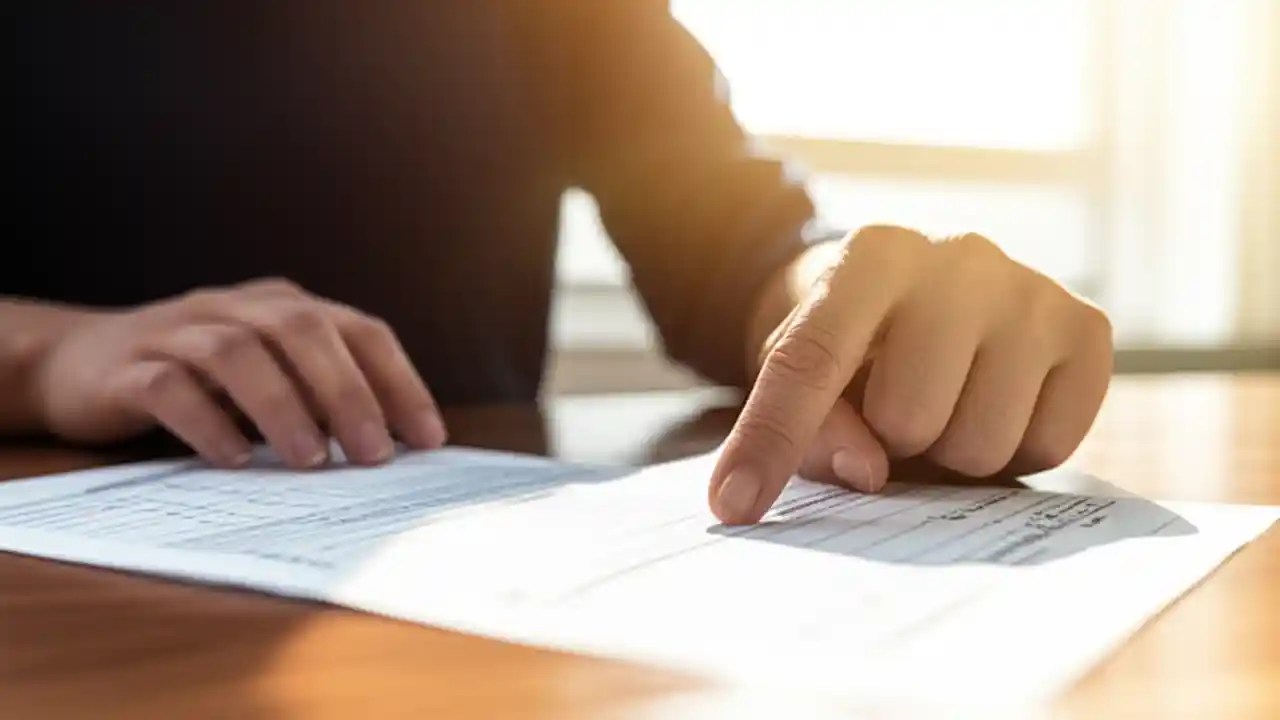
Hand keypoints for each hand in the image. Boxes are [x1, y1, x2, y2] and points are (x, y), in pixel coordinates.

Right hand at [35, 278, 445, 467]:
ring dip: (281, 406)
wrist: (76, 364)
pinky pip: (169, 386)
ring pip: (237, 353)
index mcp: (282, 306)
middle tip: (375, 455)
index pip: (358, 330)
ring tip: (311, 460)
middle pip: (302, 332)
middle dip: (347, 393)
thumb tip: (390, 450)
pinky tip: (233, 460)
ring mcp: (177, 331)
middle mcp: (235, 308)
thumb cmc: (197, 380)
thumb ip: (319, 401)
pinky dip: (206, 421)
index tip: (428, 438)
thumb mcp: (268, 382)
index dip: (398, 380)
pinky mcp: (127, 368)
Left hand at [710, 226, 1112, 523]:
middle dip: (893, 439)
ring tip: (948, 402)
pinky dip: (1015, 451)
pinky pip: (1047, 448)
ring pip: (980, 444)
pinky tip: (998, 403)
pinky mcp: (1088, 329)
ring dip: (952, 452)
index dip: (770, 441)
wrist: (930, 292)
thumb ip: (812, 423)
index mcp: (870, 257)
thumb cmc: (858, 341)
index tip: (732, 506)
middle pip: (909, 418)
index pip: (811, 361)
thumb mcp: (806, 370)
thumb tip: (869, 471)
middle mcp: (960, 259)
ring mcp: (1032, 290)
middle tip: (897, 409)